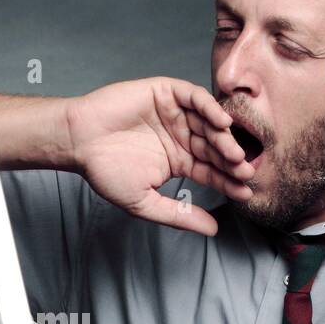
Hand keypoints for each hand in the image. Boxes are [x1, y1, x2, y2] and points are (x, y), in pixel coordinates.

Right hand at [62, 77, 253, 234]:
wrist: (79, 140)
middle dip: (230, 160)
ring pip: (209, 123)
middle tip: (243, 171)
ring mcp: (175, 113)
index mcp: (179, 161)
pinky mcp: (166, 93)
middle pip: (215, 147)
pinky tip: (221, 122)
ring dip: (224, 137)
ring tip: (233, 152)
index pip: (211, 171)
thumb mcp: (145, 202)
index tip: (245, 193)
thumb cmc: (105, 171)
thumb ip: (179, 215)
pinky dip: (210, 107)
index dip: (228, 182)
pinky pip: (194, 97)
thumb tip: (213, 230)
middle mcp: (181, 136)